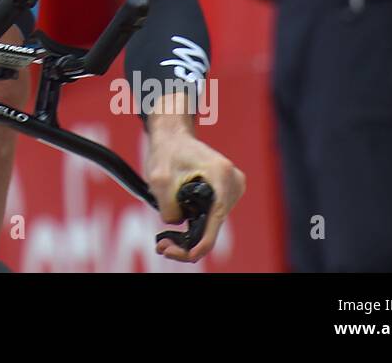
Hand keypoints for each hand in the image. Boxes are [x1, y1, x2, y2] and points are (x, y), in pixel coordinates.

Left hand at [144, 98, 244, 262]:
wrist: (172, 135)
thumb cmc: (165, 151)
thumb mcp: (158, 179)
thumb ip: (168, 206)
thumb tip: (177, 224)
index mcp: (220, 174)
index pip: (216, 217)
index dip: (202, 242)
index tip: (187, 255)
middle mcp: (233, 182)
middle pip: (215, 225)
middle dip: (191, 243)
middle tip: (163, 247)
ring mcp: (232, 188)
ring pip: (213, 224)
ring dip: (192, 237)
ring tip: (165, 242)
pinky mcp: (226, 193)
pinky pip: (211, 217)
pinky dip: (196, 228)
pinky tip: (176, 236)